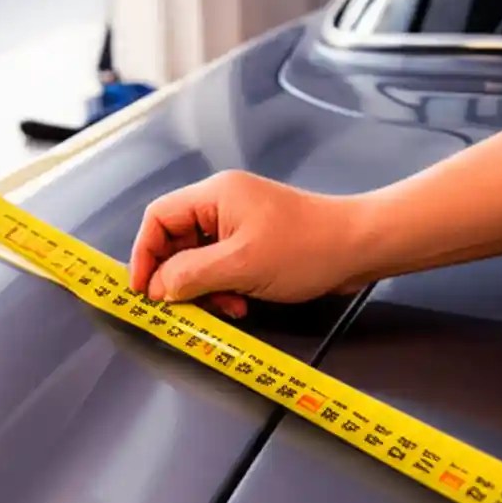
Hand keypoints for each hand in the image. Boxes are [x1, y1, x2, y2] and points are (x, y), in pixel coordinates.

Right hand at [129, 170, 367, 317]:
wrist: (360, 248)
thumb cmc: (309, 247)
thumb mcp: (241, 265)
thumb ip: (191, 275)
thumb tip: (159, 287)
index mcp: (215, 195)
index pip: (158, 218)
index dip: (143, 254)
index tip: (142, 289)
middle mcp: (223, 204)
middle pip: (176, 241)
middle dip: (177, 277)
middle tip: (181, 307)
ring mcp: (240, 224)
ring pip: (199, 259)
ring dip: (204, 288)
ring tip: (224, 306)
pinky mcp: (255, 243)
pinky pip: (222, 266)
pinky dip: (224, 288)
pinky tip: (240, 302)